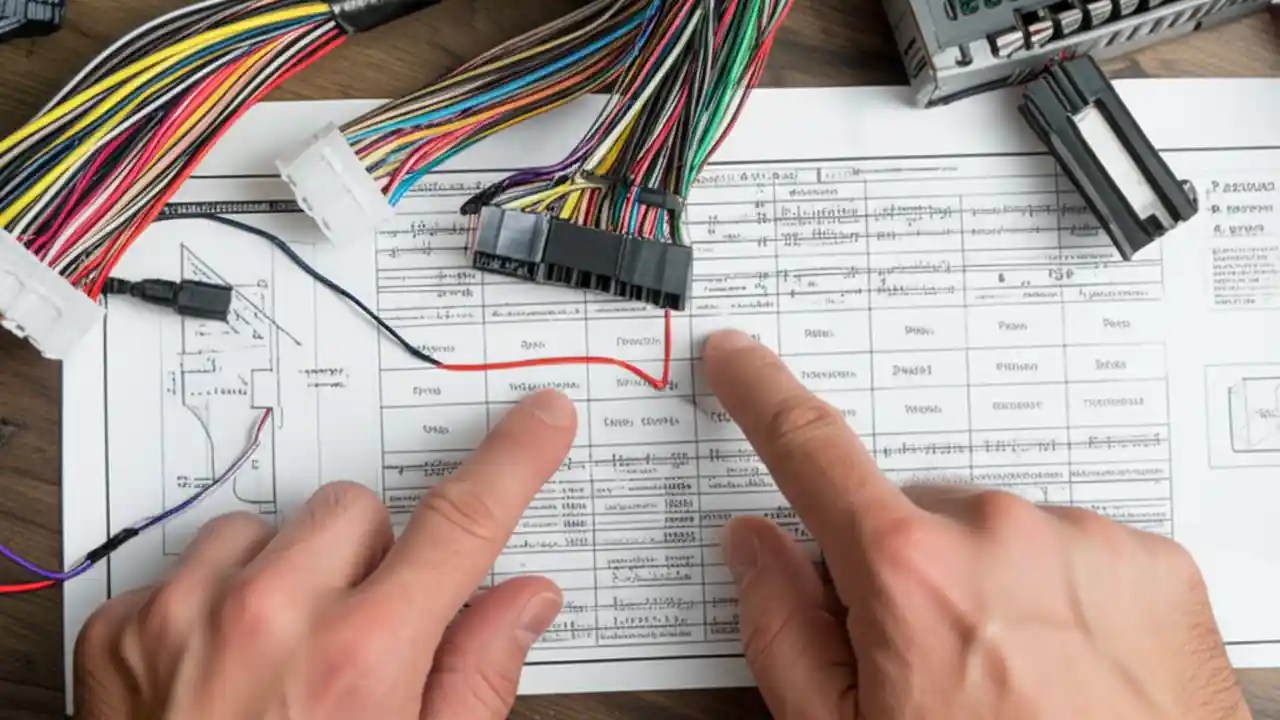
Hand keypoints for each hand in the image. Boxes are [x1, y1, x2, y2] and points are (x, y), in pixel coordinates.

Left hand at [74, 390, 576, 719]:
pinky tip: (218, 670)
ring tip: (280, 657)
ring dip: (285, 576)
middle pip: (354, 509)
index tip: (539, 422)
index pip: (462, 525)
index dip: (512, 463)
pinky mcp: (120, 630)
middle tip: (362, 631)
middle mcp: (269, 621)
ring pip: (265, 529)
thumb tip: (525, 601)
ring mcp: (184, 619)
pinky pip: (187, 566)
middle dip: (370, 557)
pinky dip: (210, 605)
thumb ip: (478, 677)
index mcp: (360, 661)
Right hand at [702, 330, 1249, 719]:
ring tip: (1009, 677)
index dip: (763, 394)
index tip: (743, 359)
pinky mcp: (1150, 563)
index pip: (810, 451)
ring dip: (987, 585)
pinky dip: (1059, 596)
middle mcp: (998, 534)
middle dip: (904, 569)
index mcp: (909, 574)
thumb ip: (782, 631)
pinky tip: (1065, 666)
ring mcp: (1083, 542)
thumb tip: (754, 546)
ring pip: (996, 535)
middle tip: (927, 659)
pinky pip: (1072, 552)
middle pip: (912, 517)